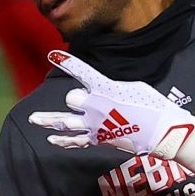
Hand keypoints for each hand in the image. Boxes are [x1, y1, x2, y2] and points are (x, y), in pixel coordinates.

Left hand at [27, 50, 194, 172]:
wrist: (161, 131)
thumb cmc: (152, 105)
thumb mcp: (133, 86)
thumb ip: (112, 88)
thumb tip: (104, 92)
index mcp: (105, 88)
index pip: (81, 71)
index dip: (66, 62)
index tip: (52, 54)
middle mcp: (95, 105)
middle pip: (72, 99)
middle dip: (76, 99)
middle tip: (91, 101)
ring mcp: (95, 124)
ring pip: (64, 122)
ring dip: (48, 121)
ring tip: (33, 119)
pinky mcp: (98, 139)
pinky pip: (75, 141)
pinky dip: (63, 141)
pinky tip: (51, 140)